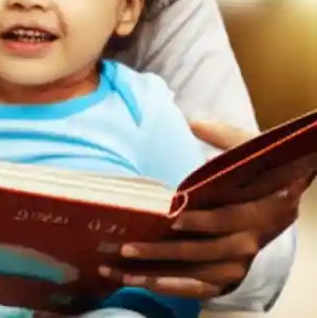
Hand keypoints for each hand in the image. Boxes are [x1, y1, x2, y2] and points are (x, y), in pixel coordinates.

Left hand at [100, 120, 314, 298]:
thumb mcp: (251, 148)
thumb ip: (224, 137)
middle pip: (206, 251)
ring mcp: (241, 261)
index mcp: (261, 211)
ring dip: (162, 274)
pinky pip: (202, 287)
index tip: (171, 218)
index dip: (201, 220)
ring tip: (124, 270)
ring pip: (200, 273)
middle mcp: (251, 241)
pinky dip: (175, 287)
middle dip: (167, 252)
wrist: (284, 197)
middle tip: (128, 248)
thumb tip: (194, 121)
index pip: (227, 218)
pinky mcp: (230, 273)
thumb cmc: (263, 168)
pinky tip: (144, 283)